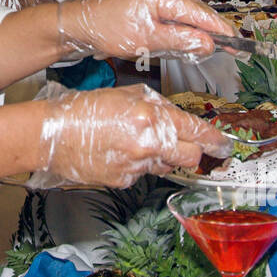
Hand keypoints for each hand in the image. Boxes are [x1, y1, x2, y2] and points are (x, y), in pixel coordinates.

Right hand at [39, 85, 230, 186]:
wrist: (52, 134)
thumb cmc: (85, 110)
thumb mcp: (126, 95)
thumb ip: (157, 106)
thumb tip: (177, 118)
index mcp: (151, 117)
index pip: (196, 131)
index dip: (215, 139)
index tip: (225, 144)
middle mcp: (148, 144)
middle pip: (190, 156)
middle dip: (193, 151)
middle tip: (186, 143)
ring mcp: (136, 166)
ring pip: (167, 165)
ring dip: (164, 156)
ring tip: (140, 142)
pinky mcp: (124, 181)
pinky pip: (144, 173)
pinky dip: (141, 164)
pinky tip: (122, 152)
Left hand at [56, 0, 236, 60]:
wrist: (78, 24)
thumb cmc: (107, 30)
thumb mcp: (146, 40)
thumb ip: (180, 42)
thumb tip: (210, 44)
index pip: (200, 13)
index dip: (221, 29)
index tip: (238, 43)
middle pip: (197, 12)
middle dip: (213, 32)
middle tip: (232, 50)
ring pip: (187, 15)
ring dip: (198, 32)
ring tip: (214, 49)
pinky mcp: (152, 3)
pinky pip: (176, 16)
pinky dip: (184, 30)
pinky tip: (190, 43)